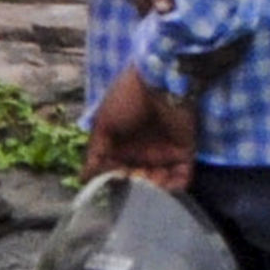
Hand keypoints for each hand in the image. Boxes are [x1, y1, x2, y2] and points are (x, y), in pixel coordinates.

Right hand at [84, 66, 196, 190]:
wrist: (161, 80)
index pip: (114, 173)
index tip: (112, 182)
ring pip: (158, 182)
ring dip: (153, 189)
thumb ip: (96, 154)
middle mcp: (142, 152)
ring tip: (147, 182)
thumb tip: (84, 179)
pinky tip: (166, 190)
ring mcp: (164, 153)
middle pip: (137, 181)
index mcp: (121, 146)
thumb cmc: (127, 98)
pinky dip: (176, 187)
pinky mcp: (185, 151)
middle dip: (133, 187)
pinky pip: (182, 175)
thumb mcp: (103, 125)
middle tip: (132, 180)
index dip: (113, 181)